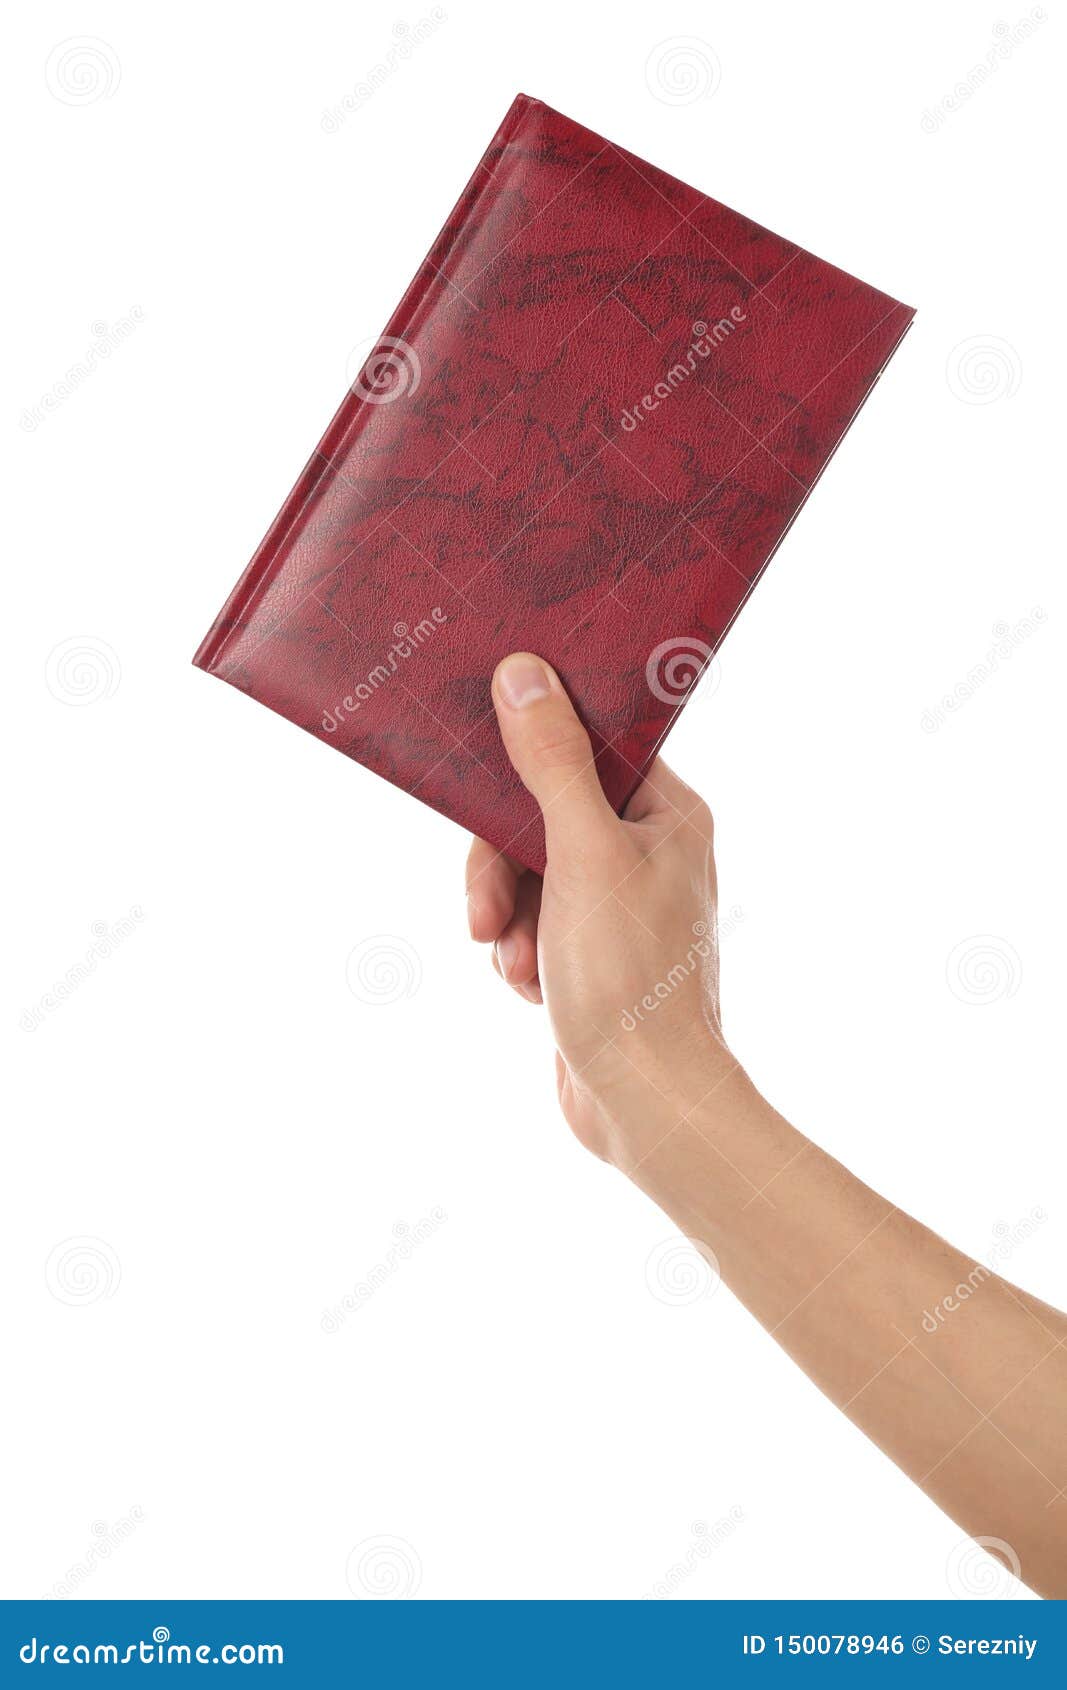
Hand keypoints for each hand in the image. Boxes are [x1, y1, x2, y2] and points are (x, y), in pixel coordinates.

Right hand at [465, 652, 737, 1162]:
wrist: (647, 1104)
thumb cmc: (631, 978)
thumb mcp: (581, 855)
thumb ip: (551, 763)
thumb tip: (524, 673)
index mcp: (668, 814)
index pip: (587, 747)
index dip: (530, 758)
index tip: (482, 768)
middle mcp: (649, 852)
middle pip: (540, 814)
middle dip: (503, 868)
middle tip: (485, 912)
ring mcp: (619, 906)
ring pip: (524, 873)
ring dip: (508, 919)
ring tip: (520, 965)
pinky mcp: (591, 954)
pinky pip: (528, 924)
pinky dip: (517, 953)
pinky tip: (530, 990)